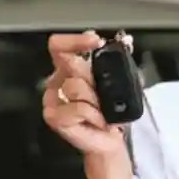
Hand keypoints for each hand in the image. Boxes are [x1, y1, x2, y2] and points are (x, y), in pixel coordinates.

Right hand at [42, 31, 127, 156]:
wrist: (110, 138)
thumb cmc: (111, 110)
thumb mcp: (119, 81)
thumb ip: (117, 61)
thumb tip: (126, 40)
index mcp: (68, 68)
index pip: (60, 46)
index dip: (74, 40)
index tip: (95, 41)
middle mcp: (58, 81)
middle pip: (71, 63)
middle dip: (93, 78)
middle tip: (104, 94)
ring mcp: (52, 99)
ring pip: (76, 86)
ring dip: (96, 100)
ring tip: (101, 111)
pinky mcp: (54, 117)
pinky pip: (79, 108)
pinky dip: (95, 115)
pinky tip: (97, 121)